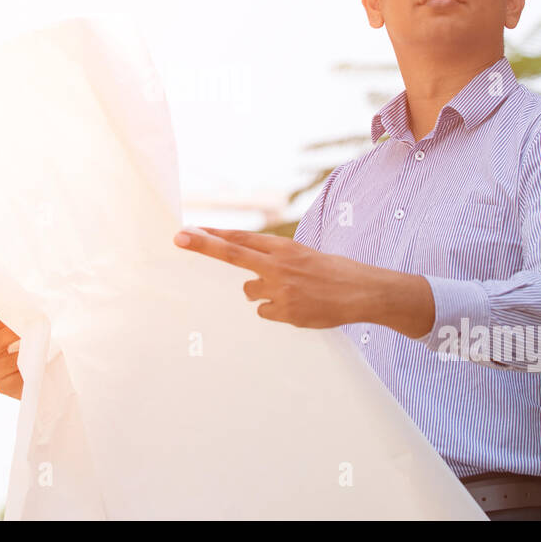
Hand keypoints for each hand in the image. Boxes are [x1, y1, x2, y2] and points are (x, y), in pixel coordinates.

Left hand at [172, 226, 390, 328]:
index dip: (214, 234)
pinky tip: (297, 307)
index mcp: (283, 247)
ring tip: (291, 292)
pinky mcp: (287, 311)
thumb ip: (274, 258)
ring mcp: (281, 288)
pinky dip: (276, 310)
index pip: (240, 238)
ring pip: (250, 291)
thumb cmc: (333, 272)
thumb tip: (247, 271)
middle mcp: (278, 265)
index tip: (190, 229)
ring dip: (261, 292)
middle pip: (232, 253)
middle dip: (204, 245)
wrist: (362, 291)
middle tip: (179, 238)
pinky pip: (265, 312)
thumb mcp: (303, 255)